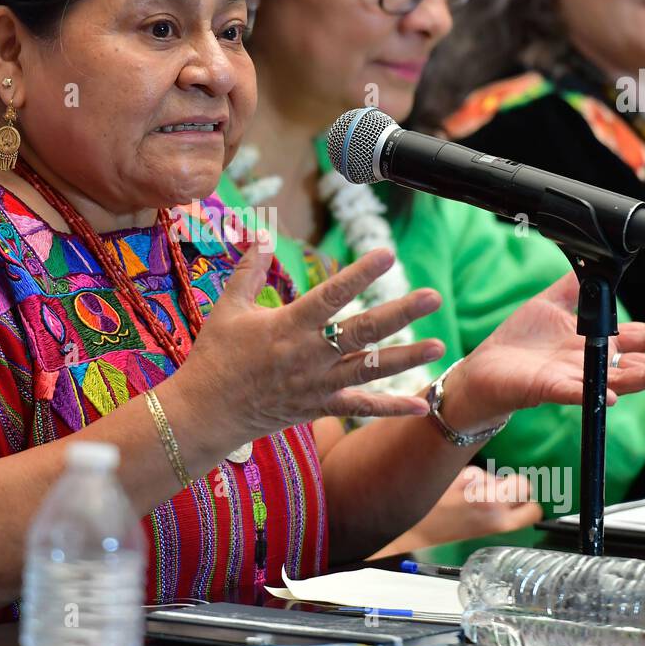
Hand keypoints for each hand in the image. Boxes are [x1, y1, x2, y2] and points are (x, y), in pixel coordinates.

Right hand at [177, 243, 444, 444]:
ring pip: (369, 369)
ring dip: (405, 358)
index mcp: (288, 325)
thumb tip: (264, 234)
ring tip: (438, 344)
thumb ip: (249, 269)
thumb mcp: (227, 307)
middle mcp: (309, 355)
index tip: (386, 254)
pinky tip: (422, 405)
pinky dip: (391, 408)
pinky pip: (360, 408)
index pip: (331, 295)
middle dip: (399, 313)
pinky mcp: (319, 407)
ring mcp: (317, 384)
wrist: (206, 411)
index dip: (360, 275)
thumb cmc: (215, 356)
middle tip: (433, 296)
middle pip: (361, 332)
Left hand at [373, 467, 543, 555]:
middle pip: (524, 484)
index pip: (534, 510)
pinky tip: (454, 487)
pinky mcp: (460, 473)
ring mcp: (477, 486)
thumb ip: (497, 515)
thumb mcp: (478, 531)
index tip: (523, 505)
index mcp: (499, 525)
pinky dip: (468, 476)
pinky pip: (474, 472)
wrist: (410, 528)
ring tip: (467, 493)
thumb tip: (512, 500)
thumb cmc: (441, 532)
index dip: (529, 505)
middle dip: (515, 487)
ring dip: (486, 481)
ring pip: (495, 476)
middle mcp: (492, 504)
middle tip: (500, 493)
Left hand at [440, 272, 644, 433]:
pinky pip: (576, 393)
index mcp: (596, 343)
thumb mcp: (552, 304)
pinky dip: (594, 394)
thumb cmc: (519, 342)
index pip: (641, 338)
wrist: (486, 369)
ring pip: (618, 380)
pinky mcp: (550, 388)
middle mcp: (593, 364)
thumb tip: (596, 255)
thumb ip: (576, 283)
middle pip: (642, 364)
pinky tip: (611, 395)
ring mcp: (575, 379)